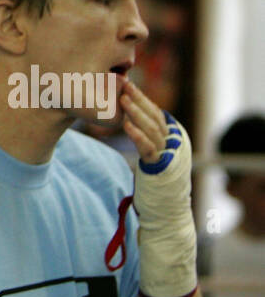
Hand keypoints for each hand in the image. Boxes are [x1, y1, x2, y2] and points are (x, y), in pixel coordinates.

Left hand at [119, 81, 196, 296]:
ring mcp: (168, 154)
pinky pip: (148, 147)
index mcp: (171, 138)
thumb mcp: (149, 158)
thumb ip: (144, 140)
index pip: (155, 113)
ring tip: (122, 99)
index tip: (125, 84)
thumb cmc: (154, 186)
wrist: (165, 212)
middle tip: (122, 83)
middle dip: (137, 99)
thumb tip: (128, 123)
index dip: (141, 99)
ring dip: (136, 112)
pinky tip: (126, 124)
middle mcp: (173, 143)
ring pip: (151, 128)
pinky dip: (137, 135)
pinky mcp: (160, 167)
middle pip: (154, 116)